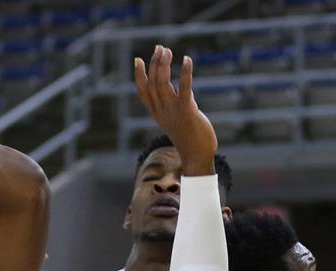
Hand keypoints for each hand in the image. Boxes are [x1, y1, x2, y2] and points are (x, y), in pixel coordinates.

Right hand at [133, 45, 217, 174]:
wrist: (197, 157)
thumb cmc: (190, 140)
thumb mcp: (177, 121)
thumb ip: (175, 105)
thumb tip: (181, 91)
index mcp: (157, 114)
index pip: (143, 92)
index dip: (139, 76)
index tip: (138, 60)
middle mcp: (162, 112)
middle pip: (152, 83)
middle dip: (154, 63)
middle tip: (160, 48)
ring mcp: (173, 112)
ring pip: (162, 83)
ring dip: (163, 64)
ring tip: (168, 50)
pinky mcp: (187, 111)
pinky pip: (183, 88)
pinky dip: (185, 72)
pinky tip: (187, 59)